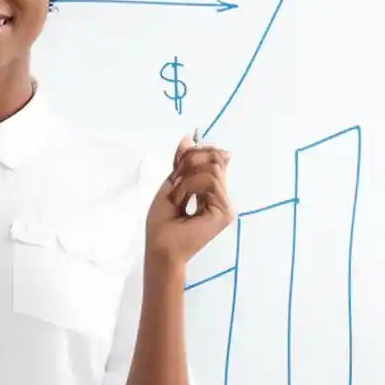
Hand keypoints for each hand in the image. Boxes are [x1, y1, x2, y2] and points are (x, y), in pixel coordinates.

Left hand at [145, 134, 235, 267]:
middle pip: (215, 159)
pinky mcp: (224, 212)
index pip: (213, 159)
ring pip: (212, 169)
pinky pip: (210, 183)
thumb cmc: (161, 223)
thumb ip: (182, 163)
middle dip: (190, 163)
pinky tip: (182, 201)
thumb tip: (189, 137)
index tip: (176, 165)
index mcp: (211, 192)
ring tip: (178, 196)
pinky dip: (189, 187)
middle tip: (175, 181)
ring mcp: (225, 206)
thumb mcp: (170, 184)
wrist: (160, 247)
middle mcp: (221, 198)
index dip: (194, 154)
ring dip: (187, 179)